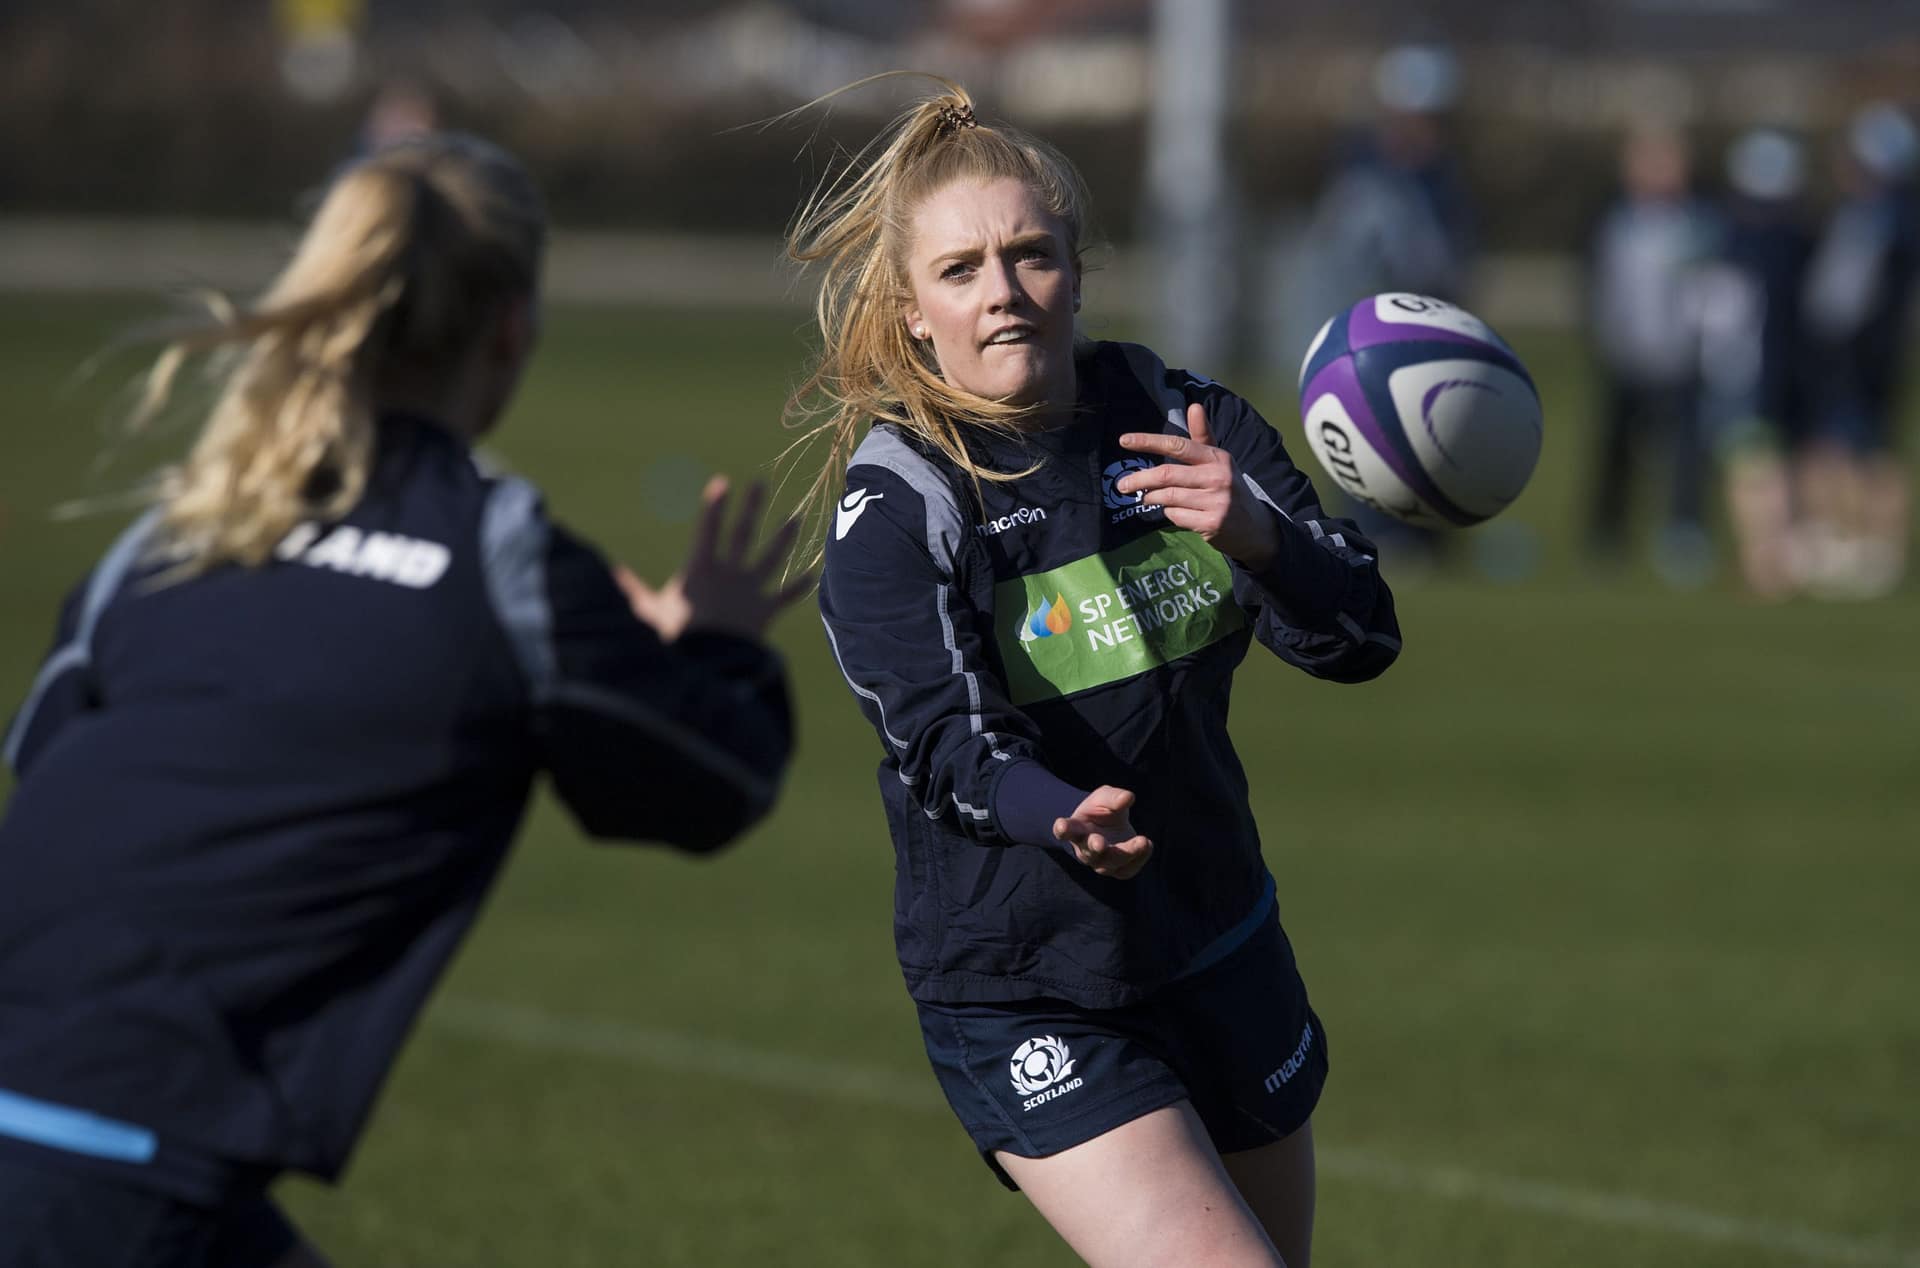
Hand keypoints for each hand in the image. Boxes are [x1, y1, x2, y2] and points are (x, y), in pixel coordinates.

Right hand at [614, 476, 813, 641]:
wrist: (707, 663)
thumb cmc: (673, 638)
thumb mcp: (648, 613)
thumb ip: (632, 591)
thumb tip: (609, 573)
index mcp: (700, 570)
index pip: (708, 529)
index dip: (714, 505)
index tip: (723, 482)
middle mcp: (729, 574)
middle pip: (743, 533)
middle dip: (752, 506)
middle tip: (762, 482)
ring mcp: (750, 591)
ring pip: (771, 558)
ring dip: (785, 537)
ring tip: (797, 518)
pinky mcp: (765, 612)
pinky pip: (786, 596)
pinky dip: (800, 585)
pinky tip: (814, 572)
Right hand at [1053, 785, 1153, 879]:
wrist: (1108, 826)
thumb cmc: (1101, 809)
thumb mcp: (1105, 797)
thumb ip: (1113, 797)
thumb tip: (1128, 798)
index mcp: (1076, 829)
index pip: (1067, 830)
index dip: (1063, 829)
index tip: (1061, 825)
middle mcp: (1085, 849)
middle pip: (1089, 853)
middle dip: (1095, 848)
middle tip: (1099, 842)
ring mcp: (1100, 862)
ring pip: (1109, 864)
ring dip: (1126, 854)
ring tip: (1142, 841)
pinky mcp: (1117, 870)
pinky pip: (1126, 870)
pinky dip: (1139, 858)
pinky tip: (1148, 845)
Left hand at [1118, 403, 1278, 566]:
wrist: (1254, 527)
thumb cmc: (1228, 488)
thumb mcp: (1219, 461)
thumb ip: (1202, 437)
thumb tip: (1194, 406)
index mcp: (1218, 458)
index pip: (1178, 445)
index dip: (1149, 441)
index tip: (1124, 440)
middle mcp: (1218, 477)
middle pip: (1167, 475)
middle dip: (1139, 479)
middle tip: (1122, 485)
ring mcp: (1216, 502)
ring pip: (1168, 497)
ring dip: (1152, 498)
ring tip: (1147, 497)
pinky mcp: (1211, 524)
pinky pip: (1176, 516)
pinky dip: (1169, 514)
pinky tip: (1175, 512)